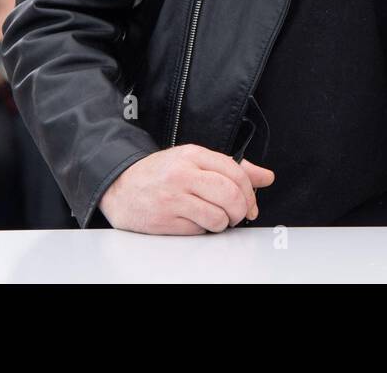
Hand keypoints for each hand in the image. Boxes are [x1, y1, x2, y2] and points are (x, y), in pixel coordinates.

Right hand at [99, 143, 275, 234]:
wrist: (120, 186)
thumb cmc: (161, 173)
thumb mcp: (195, 160)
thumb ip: (232, 168)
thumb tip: (266, 177)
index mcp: (193, 155)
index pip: (235, 172)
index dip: (250, 191)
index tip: (251, 202)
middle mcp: (183, 174)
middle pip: (230, 195)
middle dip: (241, 210)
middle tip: (237, 214)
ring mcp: (172, 198)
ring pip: (217, 217)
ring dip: (223, 223)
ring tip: (215, 218)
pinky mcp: (163, 220)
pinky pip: (198, 230)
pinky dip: (202, 229)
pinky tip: (194, 221)